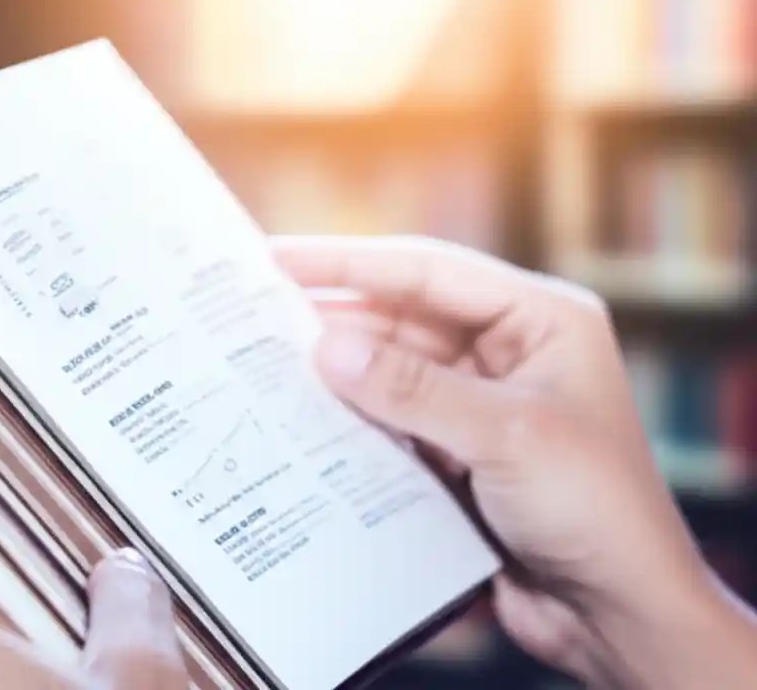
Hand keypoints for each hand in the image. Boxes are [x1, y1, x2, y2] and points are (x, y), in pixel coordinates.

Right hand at [275, 236, 756, 689]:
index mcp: (542, 320)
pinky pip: (390, 421)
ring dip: (336, 371)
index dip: (351, 261)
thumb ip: (412, 388)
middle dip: (335, 316)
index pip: (430, 270)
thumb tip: (326, 348)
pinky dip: (349, 420)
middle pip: (403, 317)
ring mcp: (480, 404)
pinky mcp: (457, 453)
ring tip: (264, 362)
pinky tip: (302, 419)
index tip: (280, 258)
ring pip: (390, 371)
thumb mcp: (504, 436)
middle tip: (255, 311)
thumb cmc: (597, 511)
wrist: (618, 614)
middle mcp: (509, 352)